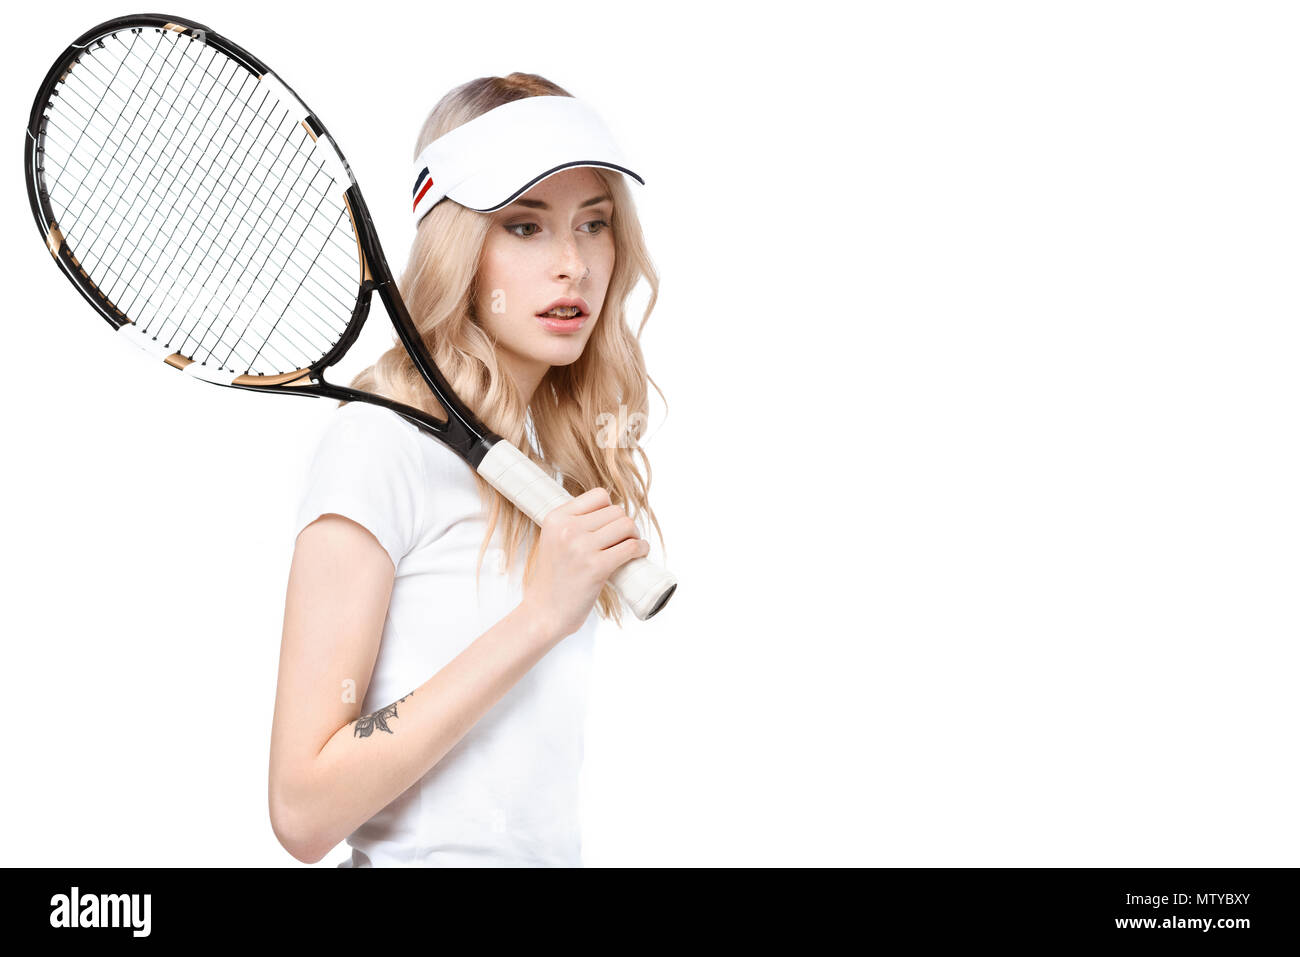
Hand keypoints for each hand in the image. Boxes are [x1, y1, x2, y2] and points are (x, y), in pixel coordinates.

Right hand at [521, 487, 649, 639]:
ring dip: (635, 536)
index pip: (599, 496)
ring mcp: (581, 548)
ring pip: (626, 525)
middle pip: (616, 511)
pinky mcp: (596, 568)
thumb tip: (611, 509)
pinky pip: (631, 547)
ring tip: (630, 547)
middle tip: (623, 540)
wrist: (544, 612)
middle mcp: (567, 529)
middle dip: (625, 525)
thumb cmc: (554, 578)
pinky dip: (641, 549)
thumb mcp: (553, 540)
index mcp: (555, 518)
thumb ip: (574, 523)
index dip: (610, 509)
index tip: (609, 526)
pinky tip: (639, 554)